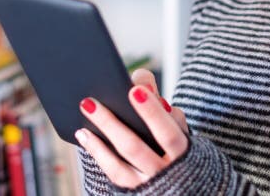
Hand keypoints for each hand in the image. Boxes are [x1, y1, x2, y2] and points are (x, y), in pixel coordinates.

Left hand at [75, 68, 190, 189]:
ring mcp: (149, 183)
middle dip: (111, 123)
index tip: (135, 90)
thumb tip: (141, 85)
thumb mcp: (180, 128)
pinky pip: (113, 172)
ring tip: (86, 109)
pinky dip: (97, 151)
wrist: (185, 184)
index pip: (168, 133)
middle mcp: (166, 172)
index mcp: (185, 153)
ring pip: (120, 161)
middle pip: (135, 148)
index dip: (152, 113)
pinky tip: (84, 134)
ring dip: (101, 132)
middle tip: (91, 101)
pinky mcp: (135, 190)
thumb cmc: (177, 146)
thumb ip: (162, 106)